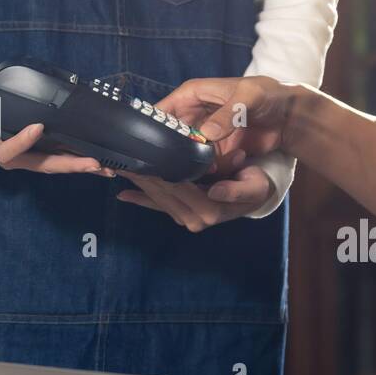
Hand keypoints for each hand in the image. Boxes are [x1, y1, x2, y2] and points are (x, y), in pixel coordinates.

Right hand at [0, 60, 114, 175]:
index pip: (6, 151)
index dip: (21, 142)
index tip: (38, 127)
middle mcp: (13, 155)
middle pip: (40, 165)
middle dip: (67, 165)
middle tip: (92, 163)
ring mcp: (30, 156)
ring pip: (55, 166)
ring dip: (79, 167)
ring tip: (104, 167)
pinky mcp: (43, 154)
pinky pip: (62, 161)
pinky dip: (81, 162)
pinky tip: (103, 164)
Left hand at [115, 162, 275, 230]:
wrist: (255, 195)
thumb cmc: (254, 185)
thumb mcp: (253, 186)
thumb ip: (235, 190)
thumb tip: (214, 192)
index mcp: (210, 211)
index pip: (179, 187)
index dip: (160, 172)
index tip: (143, 156)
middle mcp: (194, 219)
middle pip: (163, 192)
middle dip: (144, 175)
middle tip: (124, 155)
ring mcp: (185, 218)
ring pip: (157, 198)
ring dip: (139, 183)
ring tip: (121, 165)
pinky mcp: (180, 214)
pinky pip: (157, 207)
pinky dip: (140, 200)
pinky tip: (124, 195)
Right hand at [153, 75, 300, 162]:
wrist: (288, 116)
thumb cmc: (268, 95)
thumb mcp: (248, 98)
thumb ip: (228, 114)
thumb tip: (206, 133)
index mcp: (192, 95)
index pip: (161, 111)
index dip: (153, 128)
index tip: (154, 148)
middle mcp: (193, 116)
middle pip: (170, 138)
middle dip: (175, 152)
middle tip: (183, 164)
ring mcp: (203, 136)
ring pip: (186, 155)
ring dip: (196, 164)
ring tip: (213, 165)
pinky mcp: (216, 152)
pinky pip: (204, 165)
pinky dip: (212, 170)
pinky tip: (225, 167)